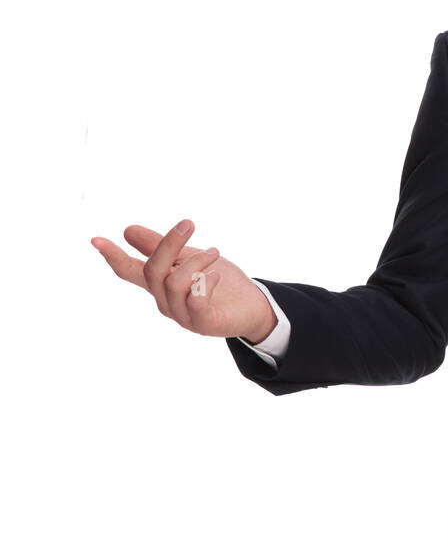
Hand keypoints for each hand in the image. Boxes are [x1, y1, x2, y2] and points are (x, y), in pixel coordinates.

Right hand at [90, 219, 276, 341]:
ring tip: (214, 253)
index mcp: (161, 284)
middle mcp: (166, 301)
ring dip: (196, 262)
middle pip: (153, 270)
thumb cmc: (222, 282)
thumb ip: (162, 248)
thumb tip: (128, 230)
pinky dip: (205, 284)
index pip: (130, 271)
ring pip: (174, 283)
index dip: (113, 257)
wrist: (254, 306)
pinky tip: (216, 275)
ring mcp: (183, 315)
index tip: (95, 239)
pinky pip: (196, 302)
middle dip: (168, 244)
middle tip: (188, 224)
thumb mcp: (191, 257)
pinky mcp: (203, 323)